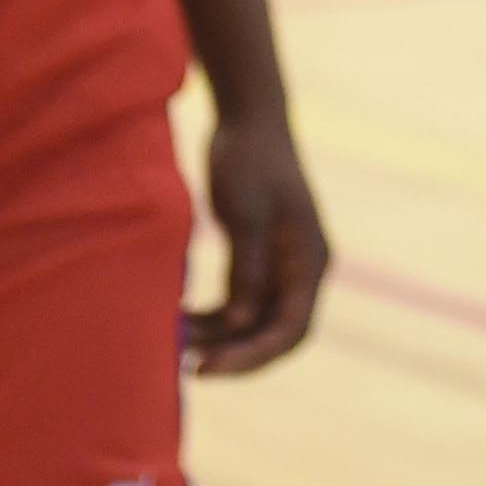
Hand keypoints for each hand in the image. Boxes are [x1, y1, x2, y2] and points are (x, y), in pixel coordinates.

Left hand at [189, 110, 328, 375]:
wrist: (249, 119)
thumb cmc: (250, 159)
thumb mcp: (246, 212)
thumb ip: (247, 269)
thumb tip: (239, 322)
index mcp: (309, 261)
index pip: (292, 328)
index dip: (253, 355)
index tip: (210, 366)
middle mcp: (301, 271)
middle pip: (275, 333)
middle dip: (236, 354)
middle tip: (190, 366)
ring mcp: (281, 267)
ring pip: (253, 322)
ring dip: (219, 337)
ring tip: (176, 341)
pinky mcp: (258, 260)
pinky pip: (239, 304)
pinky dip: (213, 317)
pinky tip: (181, 317)